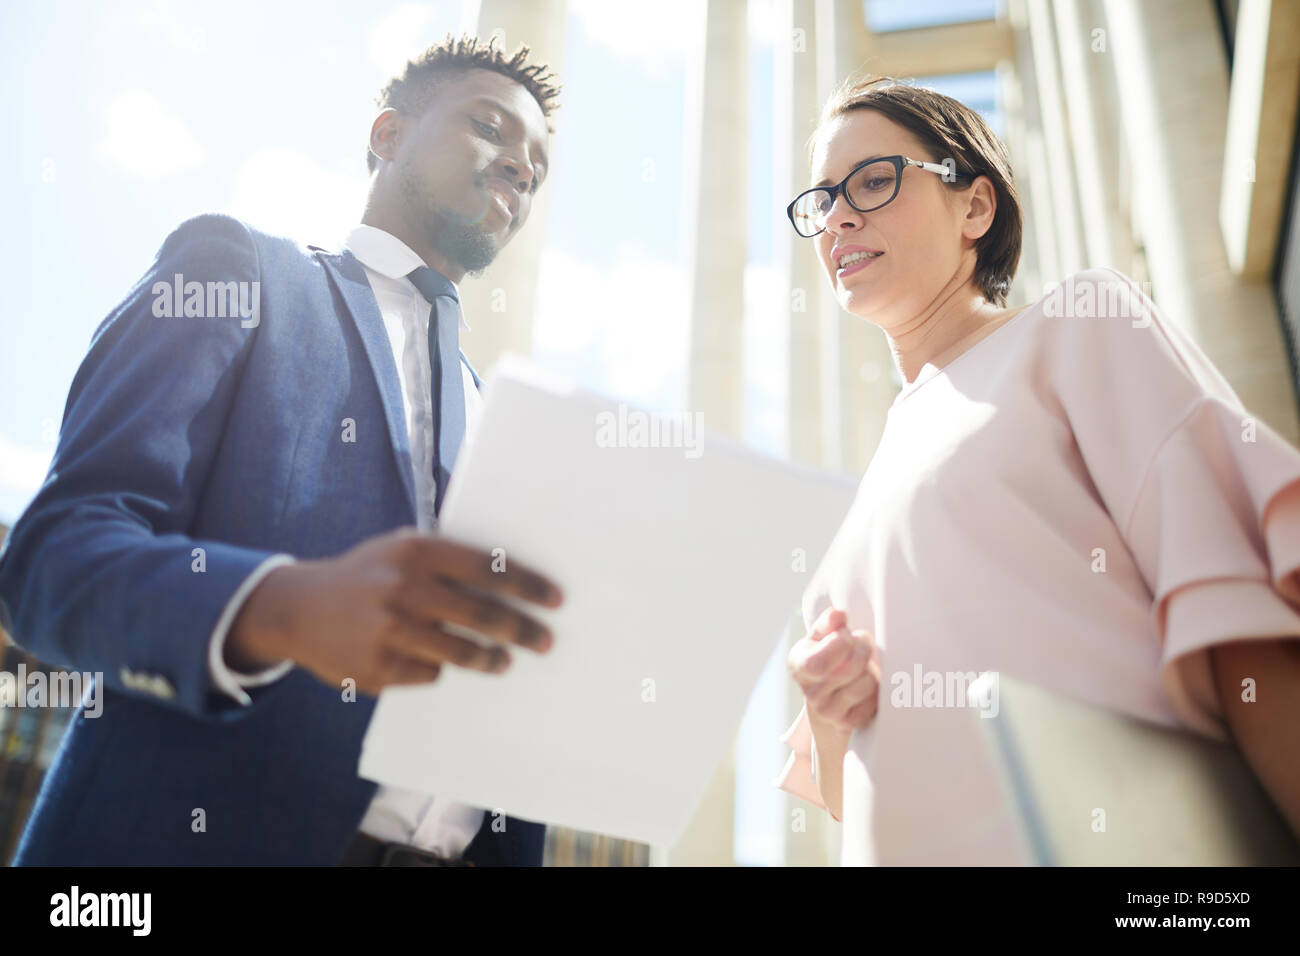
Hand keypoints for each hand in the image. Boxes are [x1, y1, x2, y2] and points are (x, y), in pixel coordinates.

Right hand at [227, 528, 562, 695]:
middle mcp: (404, 589)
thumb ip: (448, 560)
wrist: (297, 607)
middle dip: (523, 630)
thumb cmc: (367, 575)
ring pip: (462, 652)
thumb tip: (513, 581)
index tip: (556, 599)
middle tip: (546, 641)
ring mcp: (390, 631)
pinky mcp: (378, 668)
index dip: (528, 586)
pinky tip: (430, 660)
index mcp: (417, 552)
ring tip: (504, 661)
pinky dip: (436, 668)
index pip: (488, 569)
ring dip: (491, 660)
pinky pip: (429, 674)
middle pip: (484, 615)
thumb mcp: (401, 550)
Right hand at [786, 607, 880, 734]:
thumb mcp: (820, 639)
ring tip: (865, 665)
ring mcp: (829, 712)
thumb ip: (828, 624)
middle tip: (864, 643)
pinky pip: (875, 701)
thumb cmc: (825, 660)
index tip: (847, 634)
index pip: (820, 661)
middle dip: (863, 650)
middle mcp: (810, 693)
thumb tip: (838, 615)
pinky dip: (877, 690)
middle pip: (850, 668)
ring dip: (872, 669)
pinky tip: (867, 684)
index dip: (841, 643)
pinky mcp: (850, 724)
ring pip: (866, 683)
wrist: (825, 702)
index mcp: (799, 665)